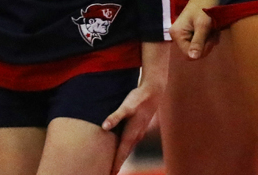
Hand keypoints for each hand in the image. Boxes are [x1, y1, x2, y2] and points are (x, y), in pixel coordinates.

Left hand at [102, 42, 167, 174]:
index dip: (115, 164)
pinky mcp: (139, 127)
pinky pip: (130, 143)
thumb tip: (104, 127)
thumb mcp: (126, 106)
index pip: (122, 153)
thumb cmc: (138, 99)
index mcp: (132, 133)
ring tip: (114, 166)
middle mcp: (136, 136)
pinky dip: (125, 149)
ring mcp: (139, 132)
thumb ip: (115, 116)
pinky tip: (122, 150)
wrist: (153, 91)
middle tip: (110, 174)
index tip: (110, 173)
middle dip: (117, 164)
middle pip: (125, 154)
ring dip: (121, 158)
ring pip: (128, 149)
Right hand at [170, 0, 219, 60]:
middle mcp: (177, 35)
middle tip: (212, 33)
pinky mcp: (190, 32)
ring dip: (208, 41)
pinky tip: (211, 29)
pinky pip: (199, 42)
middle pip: (193, 52)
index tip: (210, 39)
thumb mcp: (203, 26)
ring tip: (212, 29)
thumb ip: (198, 42)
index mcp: (177, 34)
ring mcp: (183, 34)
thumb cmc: (205, 7)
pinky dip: (208, 38)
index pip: (189, 55)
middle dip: (206, 45)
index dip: (202, 50)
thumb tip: (193, 58)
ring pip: (198, 48)